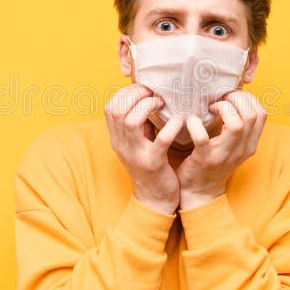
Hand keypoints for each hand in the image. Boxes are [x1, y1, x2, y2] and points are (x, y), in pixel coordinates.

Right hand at [104, 84, 184, 214]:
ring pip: (131, 121)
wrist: (155, 200)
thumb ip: (140, 123)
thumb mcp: (139, 142)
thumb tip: (149, 96)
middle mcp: (122, 145)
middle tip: (153, 94)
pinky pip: (160, 141)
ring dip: (147, 106)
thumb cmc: (150, 165)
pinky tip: (179, 121)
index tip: (143, 89)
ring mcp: (136, 155)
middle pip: (117, 110)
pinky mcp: (154, 164)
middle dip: (135, 95)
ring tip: (161, 104)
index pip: (110, 108)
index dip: (125, 93)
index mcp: (117, 139)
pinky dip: (170, 127)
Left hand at [177, 90, 267, 209]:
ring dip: (223, 108)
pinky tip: (191, 120)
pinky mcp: (204, 160)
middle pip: (252, 115)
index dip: (247, 98)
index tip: (230, 96)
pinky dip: (195, 124)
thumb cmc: (214, 162)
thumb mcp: (233, 146)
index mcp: (249, 144)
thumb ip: (238, 127)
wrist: (200, 192)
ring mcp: (224, 155)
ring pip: (237, 124)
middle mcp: (241, 149)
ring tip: (211, 108)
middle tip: (220, 99)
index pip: (262, 113)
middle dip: (236, 98)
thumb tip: (234, 96)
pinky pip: (202, 138)